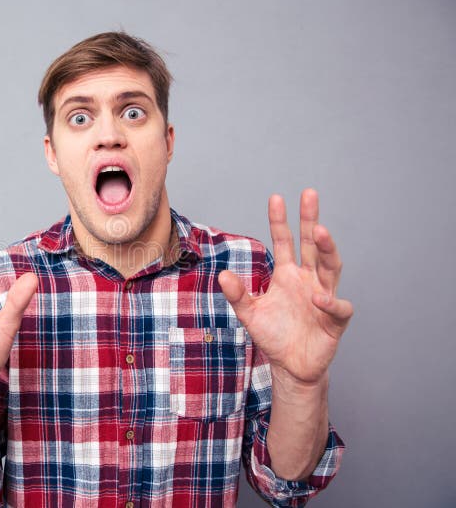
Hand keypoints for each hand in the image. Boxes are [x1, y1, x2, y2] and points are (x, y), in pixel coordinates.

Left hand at [218, 189, 352, 384]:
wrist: (291, 365)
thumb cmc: (273, 335)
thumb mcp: (249, 314)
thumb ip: (238, 294)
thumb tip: (222, 275)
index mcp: (287, 275)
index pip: (285, 241)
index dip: (280, 221)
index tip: (276, 198)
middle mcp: (307, 280)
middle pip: (312, 244)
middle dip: (311, 219)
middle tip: (309, 194)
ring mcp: (323, 297)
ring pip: (330, 267)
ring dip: (327, 249)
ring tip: (320, 233)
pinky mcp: (334, 320)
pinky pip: (337, 307)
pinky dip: (330, 301)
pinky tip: (318, 297)